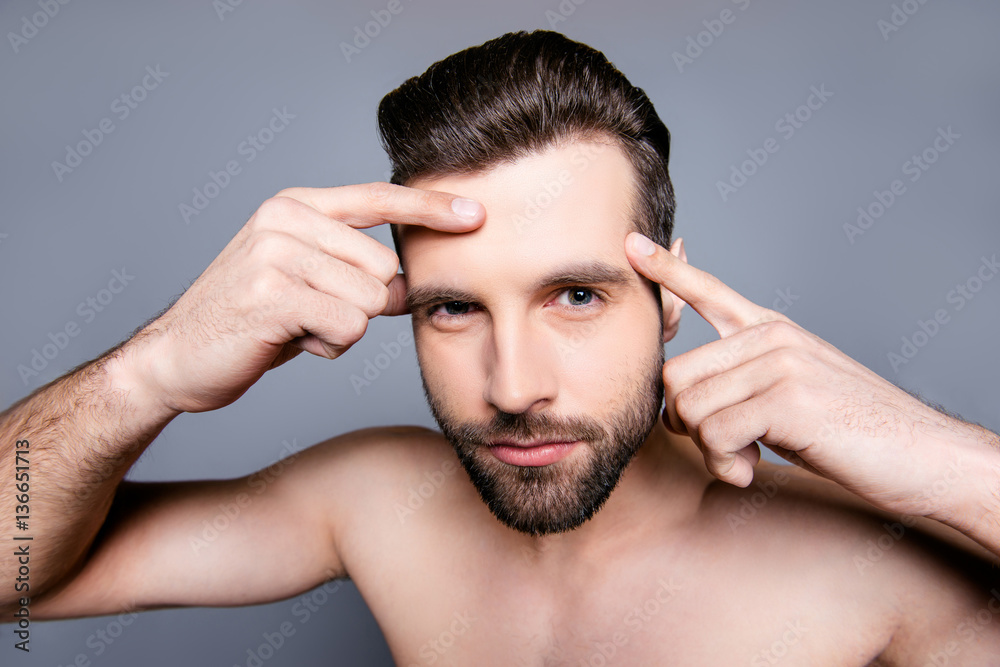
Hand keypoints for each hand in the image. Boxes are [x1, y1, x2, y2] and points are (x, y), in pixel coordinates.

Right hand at [128, 184, 483, 413]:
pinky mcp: (272, 294)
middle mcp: (285, 218)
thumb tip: (411, 283)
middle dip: (364, 307)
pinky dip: (328, 346)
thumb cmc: (248, 322)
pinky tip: (289, 342)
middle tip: (312, 317)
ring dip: (343, 331)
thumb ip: (353, 270)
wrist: (174, 359)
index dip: (429, 208)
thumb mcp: (303, 280)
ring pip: (370, 301)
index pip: (378, 198)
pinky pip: (348, 326)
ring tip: (296, 329)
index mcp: (296, 205)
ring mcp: (275, 253)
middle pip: (385, 268)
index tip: (476, 214)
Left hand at [624, 232, 971, 517]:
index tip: (633, 244)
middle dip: (686, 424)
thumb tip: (682, 406)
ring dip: (710, 450)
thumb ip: (741, 386)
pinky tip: (753, 469)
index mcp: (772, 331)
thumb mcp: (791, 395)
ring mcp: (781, 363)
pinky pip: (715, 433)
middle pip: (676, 376)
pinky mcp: (788, 398)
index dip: (666, 270)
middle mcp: (772, 337)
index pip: (708, 292)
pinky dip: (726, 463)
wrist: (925, 457)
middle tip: (723, 448)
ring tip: (746, 461)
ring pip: (690, 408)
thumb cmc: (855, 433)